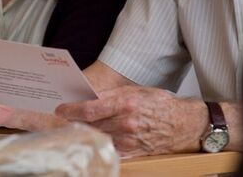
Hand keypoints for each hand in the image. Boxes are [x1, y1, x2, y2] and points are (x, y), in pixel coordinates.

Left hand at [55, 85, 207, 156]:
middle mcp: (125, 122)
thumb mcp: (136, 91)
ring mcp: (128, 139)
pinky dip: (98, 143)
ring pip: (97, 136)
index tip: (61, 109)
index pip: (89, 108)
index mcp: (125, 103)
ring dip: (83, 132)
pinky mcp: (132, 151)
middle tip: (62, 118)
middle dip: (73, 121)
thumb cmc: (160, 103)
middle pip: (90, 124)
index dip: (71, 110)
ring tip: (74, 126)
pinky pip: (109, 149)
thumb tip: (89, 97)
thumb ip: (112, 95)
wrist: (182, 123)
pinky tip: (92, 139)